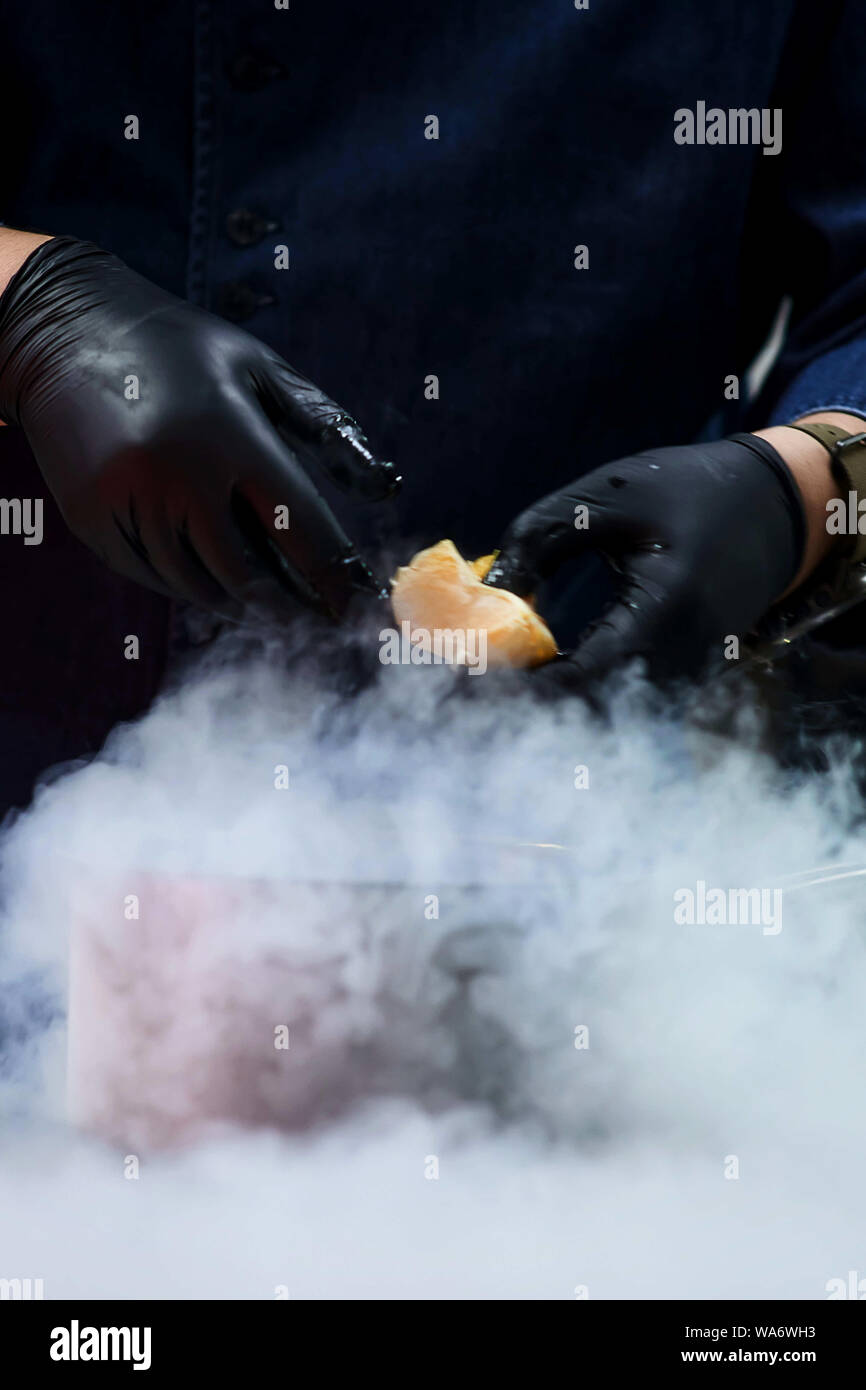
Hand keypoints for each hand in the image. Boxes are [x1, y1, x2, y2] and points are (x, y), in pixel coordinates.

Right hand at [0, 236, 398, 621]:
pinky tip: (226, 593)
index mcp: (228, 434)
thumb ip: (325, 426)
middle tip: (323, 628)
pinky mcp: (94, 522)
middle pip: (248, 574)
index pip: (297, 524)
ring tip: (280, 616)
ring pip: (201, 586)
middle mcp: (176, 476)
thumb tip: (385, 488)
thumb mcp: (260, 368)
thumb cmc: (180, 350)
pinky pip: (158, 578)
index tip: (358, 602)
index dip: (333, 573)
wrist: (63, 333)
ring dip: (247, 608)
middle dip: (293, 610)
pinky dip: (197, 591)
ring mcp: (129, 504)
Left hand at [484, 434, 808, 686]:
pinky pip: (619, 701)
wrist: (774, 508)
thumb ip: (537, 542)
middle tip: (458, 682)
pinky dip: (571, 692)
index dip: (516, 686)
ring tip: (484, 676)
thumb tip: (479, 594)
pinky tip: (530, 671)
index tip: (461, 673)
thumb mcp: (604, 497)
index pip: (580, 677)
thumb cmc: (688, 491)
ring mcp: (688, 676)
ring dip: (542, 701)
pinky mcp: (684, 680)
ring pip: (601, 713)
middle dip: (519, 702)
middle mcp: (682, 657)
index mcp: (667, 608)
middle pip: (586, 709)